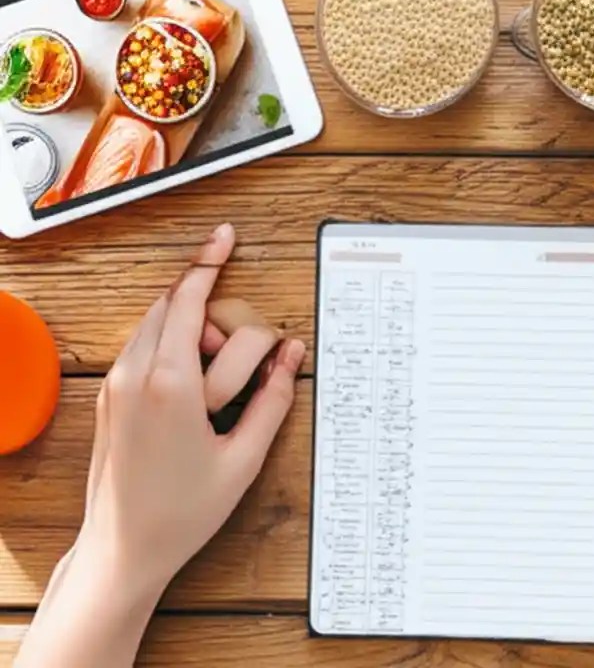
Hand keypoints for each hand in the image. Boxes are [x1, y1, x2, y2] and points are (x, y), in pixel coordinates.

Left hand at [15, 224, 306, 667]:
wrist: (123, 548)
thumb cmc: (182, 510)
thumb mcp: (244, 457)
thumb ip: (273, 400)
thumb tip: (292, 357)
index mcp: (170, 384)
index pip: (190, 302)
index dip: (209, 264)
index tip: (224, 238)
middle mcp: (135, 375)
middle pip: (173, 306)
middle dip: (214, 311)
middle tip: (246, 350)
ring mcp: (116, 386)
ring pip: (155, 326)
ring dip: (193, 330)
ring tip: (223, 376)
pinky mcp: (109, 400)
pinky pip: (143, 350)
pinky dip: (173, 347)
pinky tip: (198, 381)